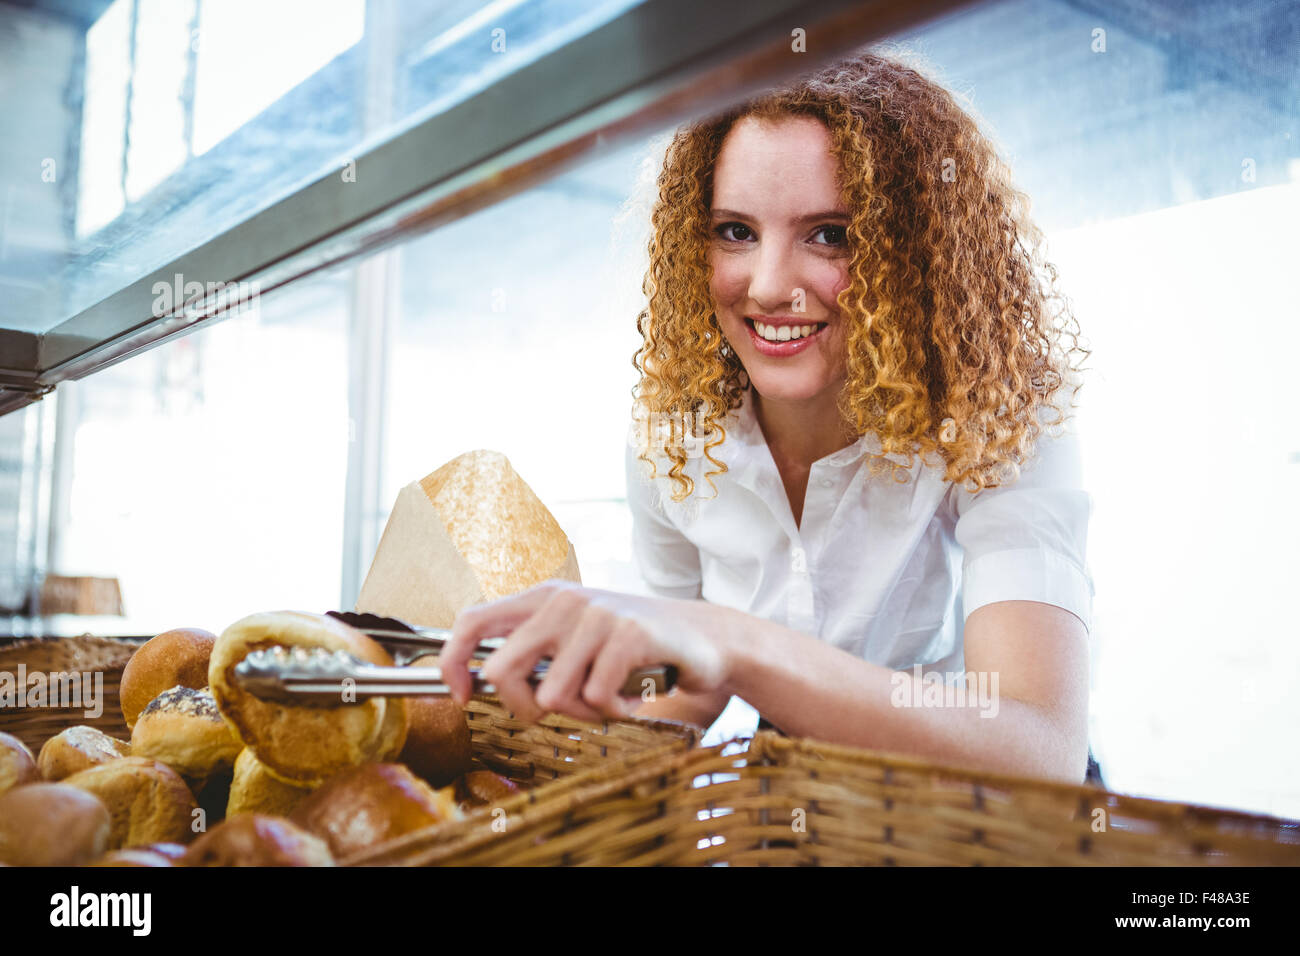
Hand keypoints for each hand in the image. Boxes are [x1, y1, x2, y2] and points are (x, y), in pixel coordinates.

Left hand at [440, 580, 730, 722]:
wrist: (706, 639)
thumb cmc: (634, 647)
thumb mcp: (576, 638)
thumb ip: (533, 651)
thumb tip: (480, 681)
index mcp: (544, 598)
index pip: (473, 621)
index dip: (453, 662)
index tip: (461, 697)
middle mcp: (564, 600)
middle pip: (501, 672)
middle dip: (524, 708)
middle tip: (559, 710)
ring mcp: (597, 614)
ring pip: (551, 695)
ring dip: (581, 713)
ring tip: (609, 697)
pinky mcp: (629, 634)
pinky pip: (596, 698)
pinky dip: (615, 710)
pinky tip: (634, 693)